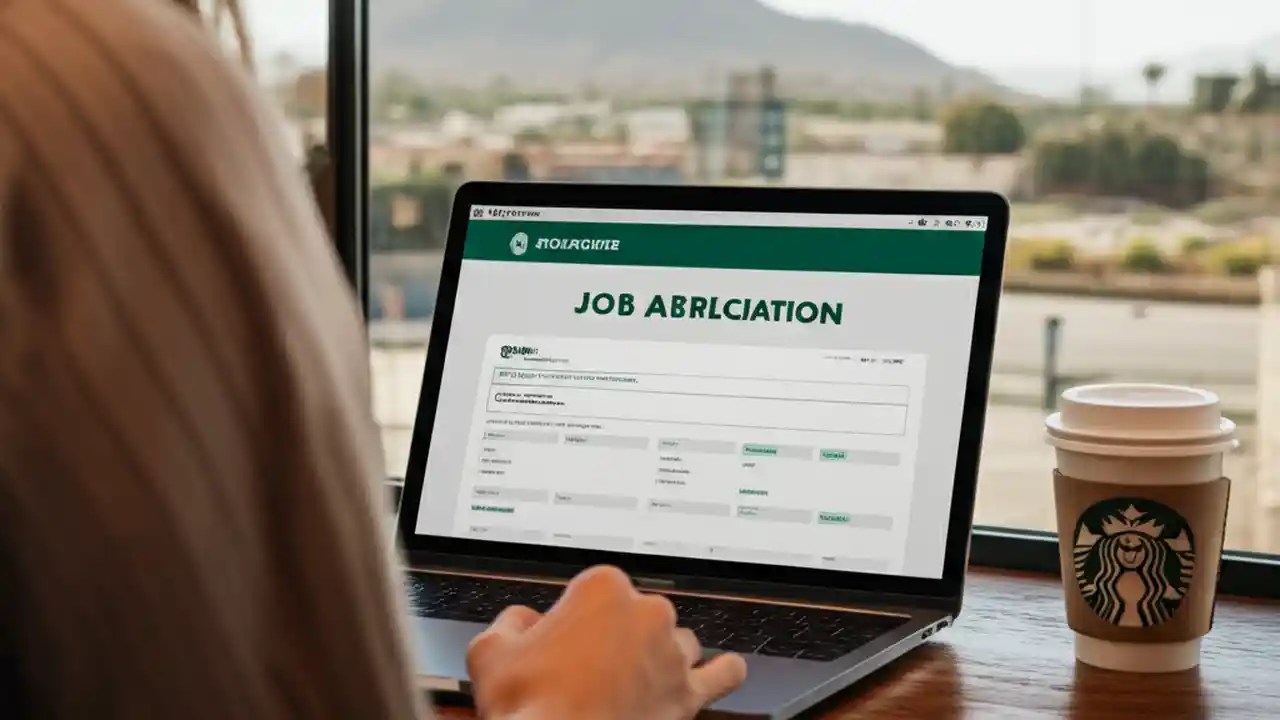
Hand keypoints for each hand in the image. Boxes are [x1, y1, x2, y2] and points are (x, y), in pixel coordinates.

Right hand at [466, 565, 747, 719]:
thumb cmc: (531, 708)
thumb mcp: (491, 651)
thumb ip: (511, 622)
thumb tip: (522, 622)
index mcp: (603, 588)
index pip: (594, 590)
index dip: (575, 618)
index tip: (562, 641)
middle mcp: (647, 612)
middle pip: (638, 613)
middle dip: (617, 636)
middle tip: (587, 669)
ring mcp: (672, 653)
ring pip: (676, 641)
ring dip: (659, 655)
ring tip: (634, 680)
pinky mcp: (689, 694)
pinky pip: (722, 673)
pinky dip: (721, 670)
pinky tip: (717, 671)